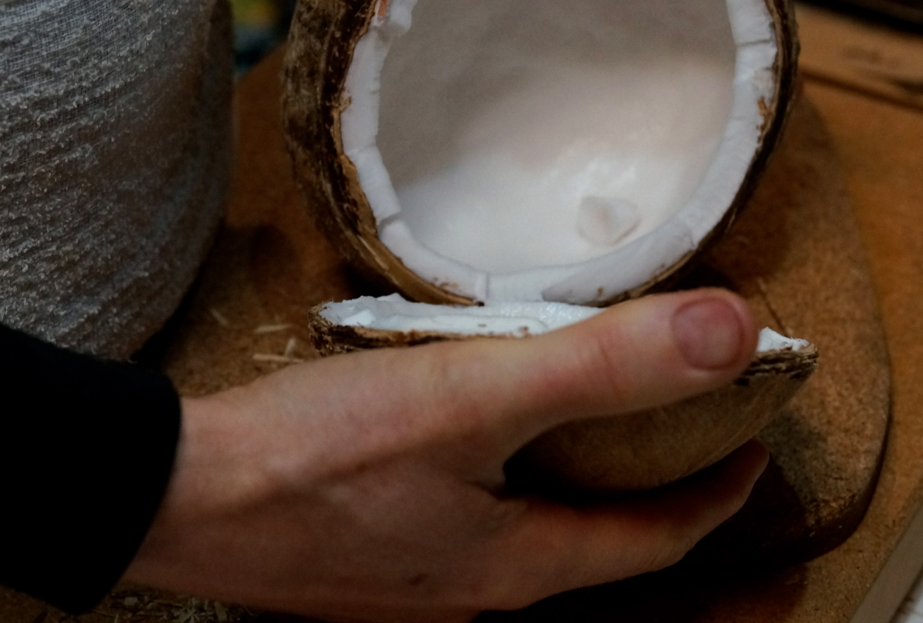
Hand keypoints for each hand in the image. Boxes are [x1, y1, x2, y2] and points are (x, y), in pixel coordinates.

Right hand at [123, 289, 768, 621]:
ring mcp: (413, 580)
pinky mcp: (363, 554)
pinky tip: (462, 441)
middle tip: (678, 440)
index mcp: (517, 566)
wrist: (172, 494)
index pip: (653, 542)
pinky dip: (497, 483)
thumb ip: (600, 364)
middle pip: (592, 548)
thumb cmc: (313, 457)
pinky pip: (461, 523)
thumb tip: (731, 333)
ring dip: (569, 488)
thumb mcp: (470, 396)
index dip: (714, 496)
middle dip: (648, 499)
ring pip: (524, 536)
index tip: (750, 449)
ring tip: (579, 428)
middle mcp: (473, 588)